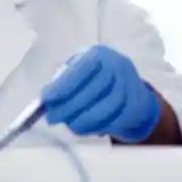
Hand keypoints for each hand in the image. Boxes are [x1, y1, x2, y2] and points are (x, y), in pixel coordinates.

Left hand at [41, 44, 160, 142]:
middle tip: (52, 118)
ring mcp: (130, 85)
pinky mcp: (136, 105)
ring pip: (106, 107)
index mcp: (99, 54)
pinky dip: (97, 126)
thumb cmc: (95, 79)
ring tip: (69, 124)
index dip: (63, 85)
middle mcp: (118, 65)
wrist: (131, 90)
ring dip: (83, 119)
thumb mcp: (79, 71)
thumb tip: (45, 101)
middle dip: (70, 106)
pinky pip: (115, 119)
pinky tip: (84, 127)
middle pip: (94, 88)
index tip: (46, 99)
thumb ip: (62, 83)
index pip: (81, 68)